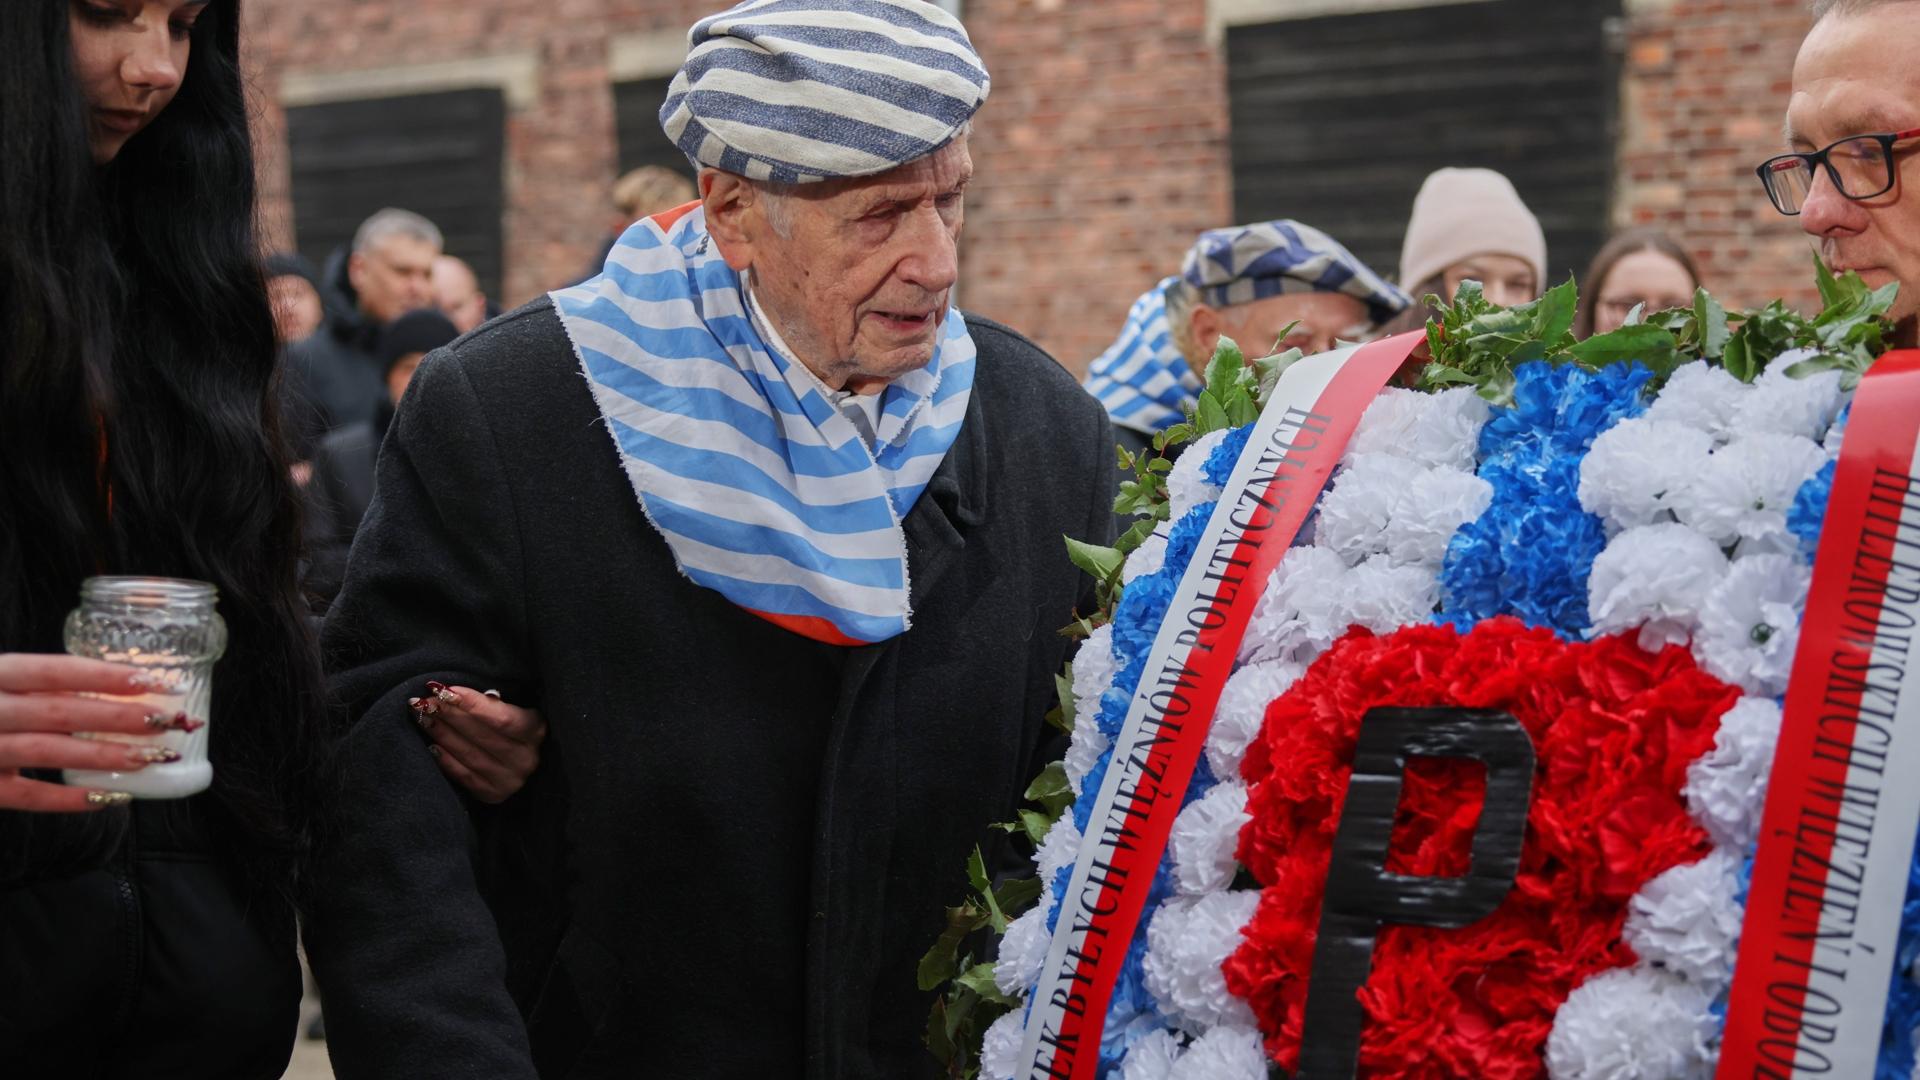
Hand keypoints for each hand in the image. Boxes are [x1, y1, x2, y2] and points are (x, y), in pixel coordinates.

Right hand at [0, 653, 197, 811]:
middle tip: (173, 721)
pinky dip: (70, 798)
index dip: (105, 675)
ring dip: (106, 755)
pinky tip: (110, 797)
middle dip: (122, 717)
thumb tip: (112, 686)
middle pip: (61, 711)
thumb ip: (34, 682)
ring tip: (153, 758)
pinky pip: (28, 796)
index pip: (54, 671)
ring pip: (50, 752)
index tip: (154, 680)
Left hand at [408, 682, 545, 803]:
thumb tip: (449, 694)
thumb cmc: (511, 725)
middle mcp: (526, 758)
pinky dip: (445, 758)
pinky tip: (431, 744)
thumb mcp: (511, 708)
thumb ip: (489, 703)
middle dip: (449, 715)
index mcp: (536, 730)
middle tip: (424, 701)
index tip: (443, 690)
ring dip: (442, 734)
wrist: (519, 760)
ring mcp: (511, 779)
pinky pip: (464, 775)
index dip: (471, 703)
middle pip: (481, 735)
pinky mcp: (494, 794)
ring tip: (423, 718)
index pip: (501, 717)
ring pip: (470, 754)